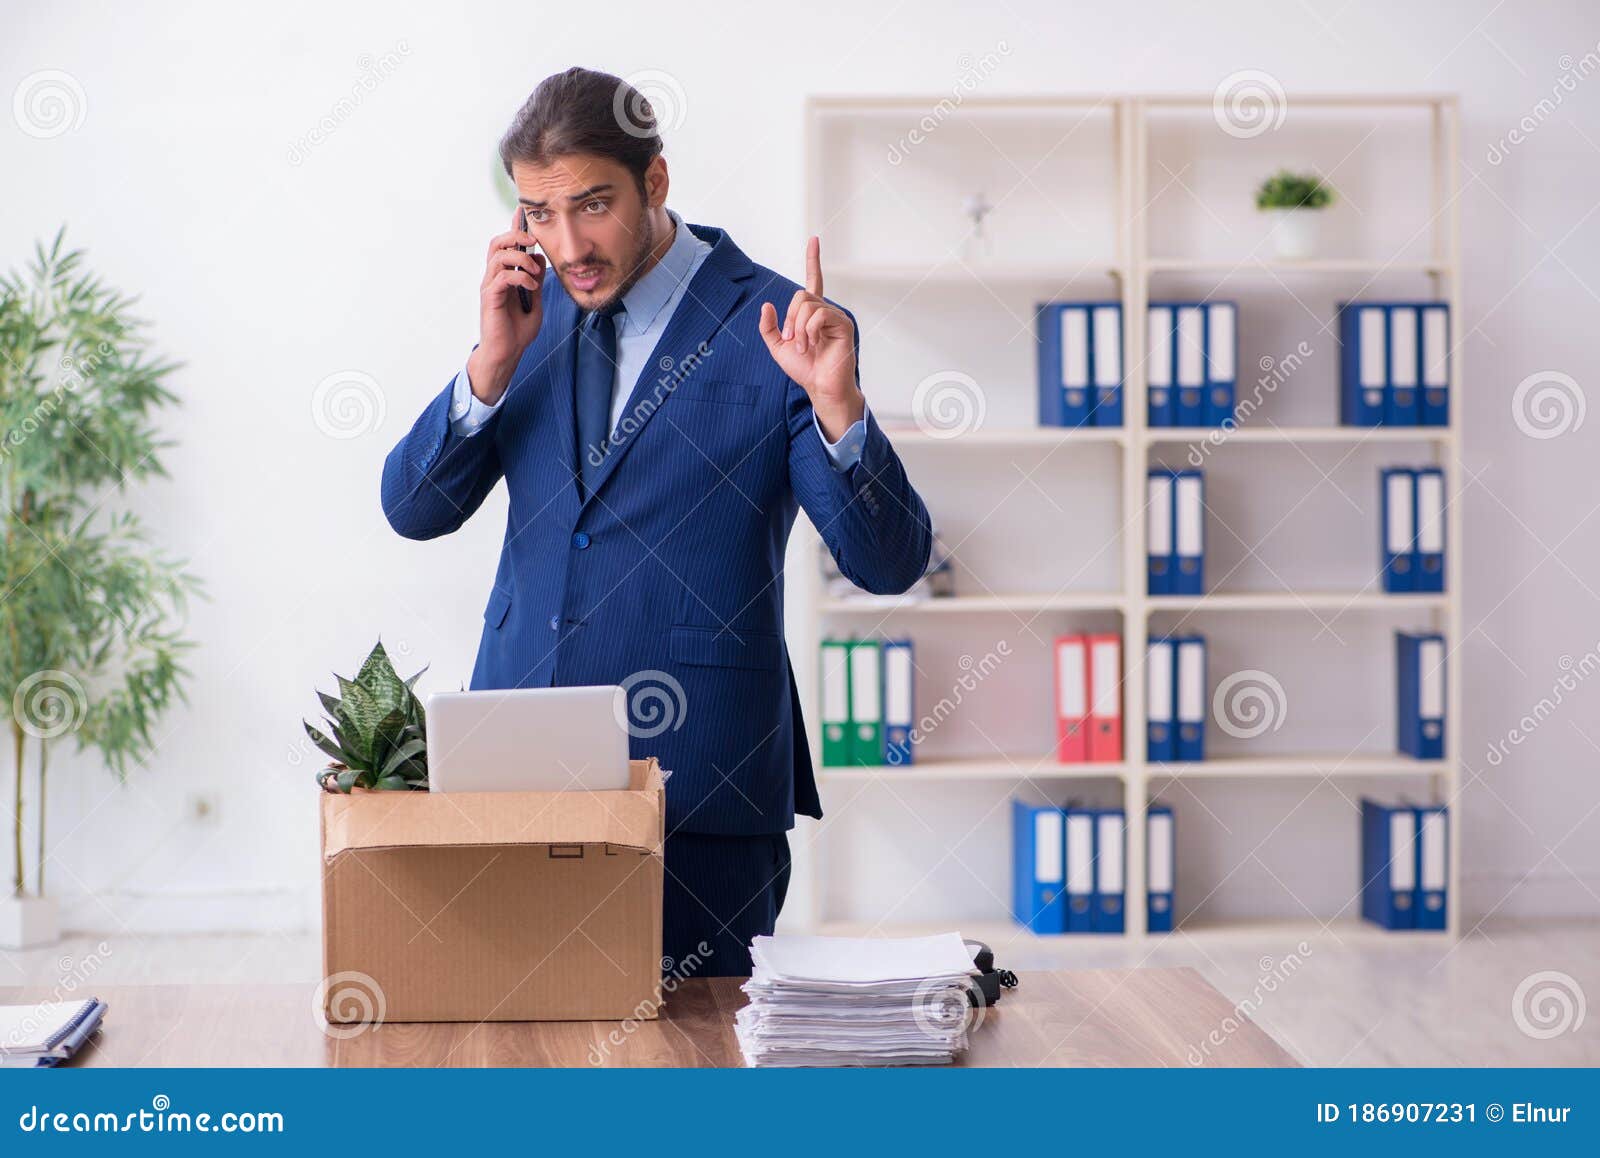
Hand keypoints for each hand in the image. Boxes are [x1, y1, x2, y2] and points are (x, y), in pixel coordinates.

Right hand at [467, 207, 546, 405]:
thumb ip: (536, 281)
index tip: (522, 211)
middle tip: (533, 240)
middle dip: (515, 235)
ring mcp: (490, 287)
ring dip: (520, 258)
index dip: (513, 227)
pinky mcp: (490, 298)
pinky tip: (532, 288)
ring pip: (498, 256)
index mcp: (504, 276)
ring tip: (535, 272)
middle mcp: (493, 277)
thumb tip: (539, 259)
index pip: (506, 245)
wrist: (507, 354)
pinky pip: (502, 277)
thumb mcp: (535, 303)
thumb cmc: (518, 331)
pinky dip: (520, 277)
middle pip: (497, 243)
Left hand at [759, 236, 864, 440]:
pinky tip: (812, 344)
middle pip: (801, 295)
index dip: (813, 260)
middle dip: (790, 319)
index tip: (814, 239)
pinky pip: (819, 315)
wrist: (819, 387)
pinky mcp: (843, 325)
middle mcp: (825, 311)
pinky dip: (809, 330)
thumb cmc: (804, 369)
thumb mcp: (777, 347)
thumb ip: (769, 327)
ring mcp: (835, 317)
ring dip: (798, 328)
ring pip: (808, 305)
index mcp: (812, 314)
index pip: (814, 280)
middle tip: (792, 340)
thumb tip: (767, 305)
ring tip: (803, 346)